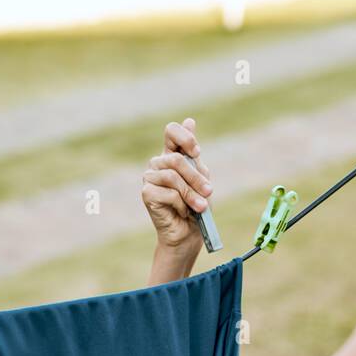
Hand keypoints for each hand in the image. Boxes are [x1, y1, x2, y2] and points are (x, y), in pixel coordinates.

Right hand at [141, 117, 213, 250]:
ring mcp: (150, 178)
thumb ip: (194, 154)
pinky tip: (182, 212)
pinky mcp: (146, 194)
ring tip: (200, 207)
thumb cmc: (196, 207)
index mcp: (171, 155)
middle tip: (209, 192)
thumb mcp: (201, 177)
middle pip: (176, 159)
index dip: (184, 137)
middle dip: (196, 178)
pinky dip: (180, 204)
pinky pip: (168, 192)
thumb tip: (190, 120)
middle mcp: (158, 164)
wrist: (188, 234)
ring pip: (172, 176)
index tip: (196, 152)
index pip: (171, 131)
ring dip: (191, 194)